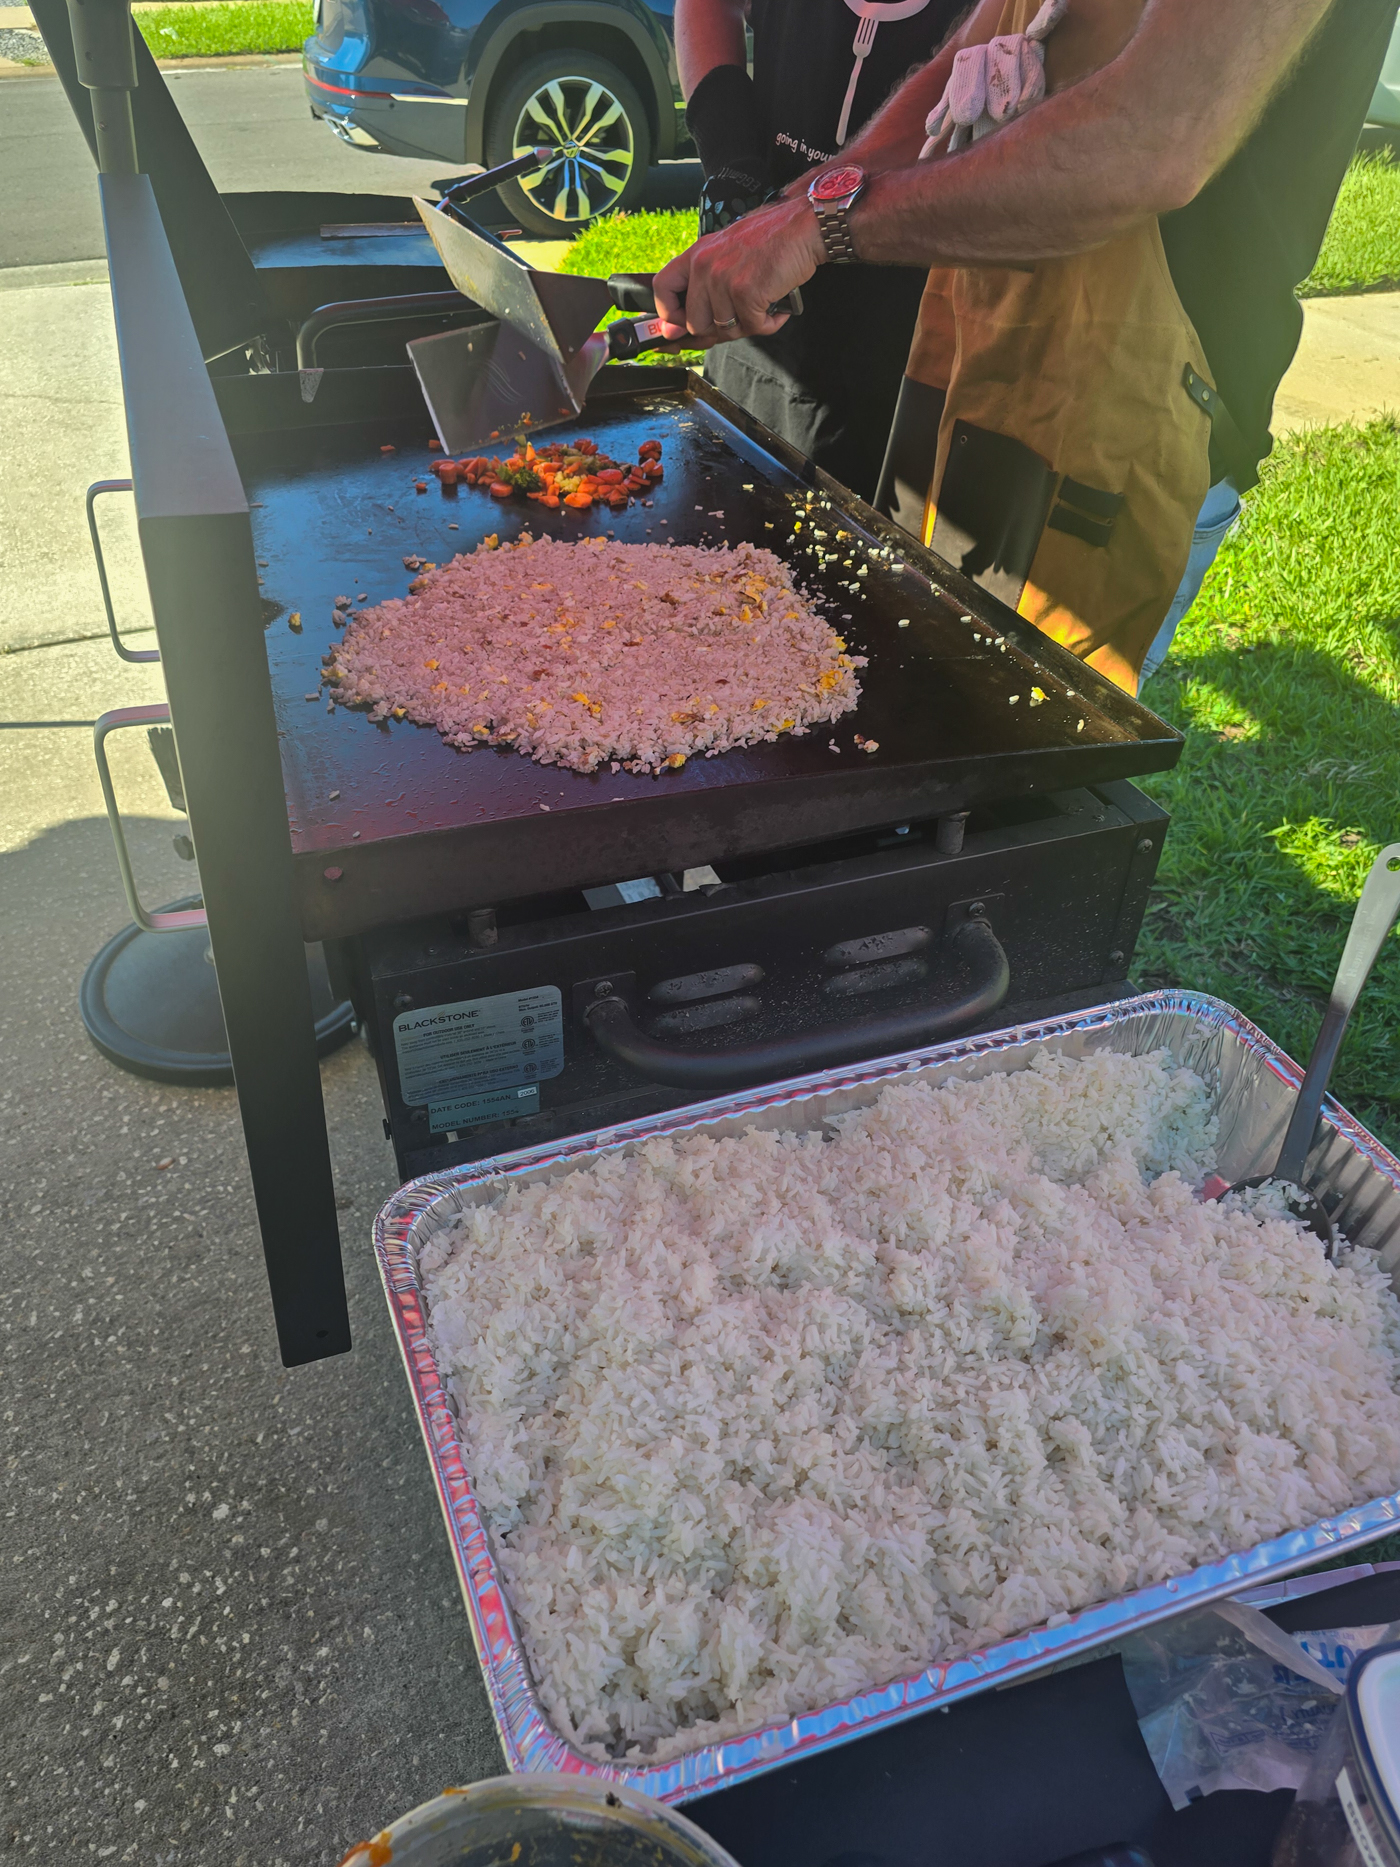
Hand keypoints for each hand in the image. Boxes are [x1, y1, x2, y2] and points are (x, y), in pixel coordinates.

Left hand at [653, 196, 826, 344]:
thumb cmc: (771, 240)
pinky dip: (769, 323)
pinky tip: (777, 306)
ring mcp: (724, 280)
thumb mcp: (727, 253)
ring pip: (725, 330)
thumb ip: (703, 286)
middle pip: (695, 323)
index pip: (663, 289)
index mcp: (697, 254)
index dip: (669, 315)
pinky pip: (753, 328)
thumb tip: (675, 329)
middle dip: (719, 328)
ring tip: (763, 303)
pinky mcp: (747, 293)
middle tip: (741, 314)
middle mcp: (705, 266)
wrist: (803, 225)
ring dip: (748, 324)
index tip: (681, 326)